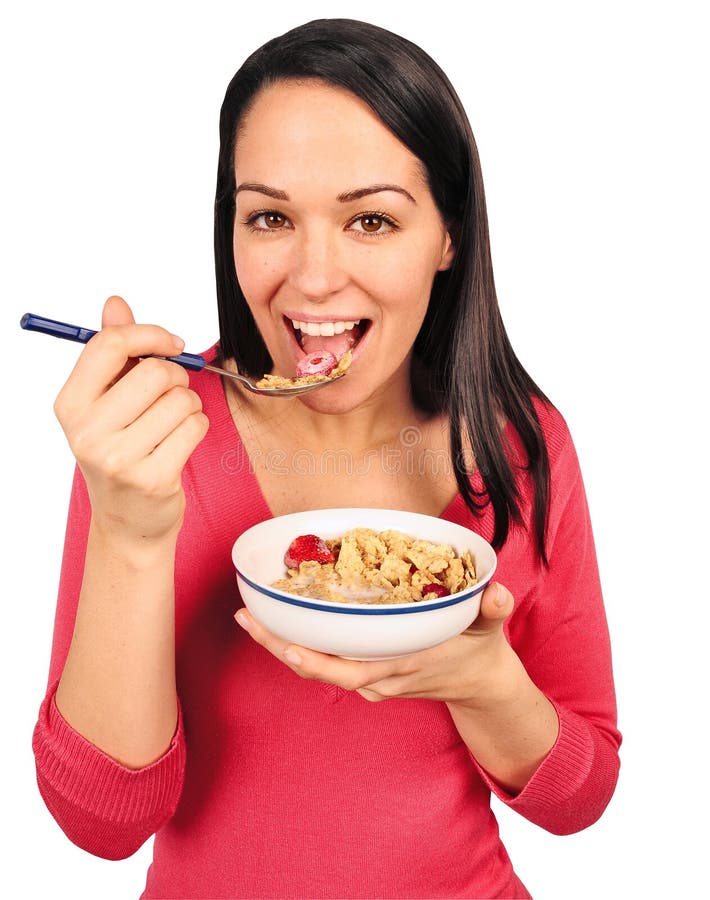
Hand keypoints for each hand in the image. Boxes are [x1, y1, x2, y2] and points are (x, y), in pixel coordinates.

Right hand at [53, 296, 209, 543]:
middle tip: (173, 391)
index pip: (110, 345)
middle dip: (176, 376)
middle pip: (154, 372)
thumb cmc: (121, 450)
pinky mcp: (152, 478)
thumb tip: (116, 303)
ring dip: (189, 404)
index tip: (171, 343)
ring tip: (174, 421)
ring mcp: (118, 459)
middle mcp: (87, 431)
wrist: (128, 519)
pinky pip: (195, 427)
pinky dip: (197, 427)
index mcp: (70, 404)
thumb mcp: (107, 402)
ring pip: (181, 400)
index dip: (149, 335)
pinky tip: (181, 441)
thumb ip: (113, 351)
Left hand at [235, 581, 517, 705]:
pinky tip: (284, 620)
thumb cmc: (479, 651)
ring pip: (319, 667)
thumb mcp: (490, 627)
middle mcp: (380, 676)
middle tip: (245, 617)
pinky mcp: (368, 675)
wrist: (480, 686)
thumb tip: (498, 592)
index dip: (318, 662)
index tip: (286, 644)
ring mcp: (371, 679)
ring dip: (283, 645)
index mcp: (403, 664)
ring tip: (252, 615)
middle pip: (319, 669)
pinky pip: (328, 662)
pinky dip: (303, 645)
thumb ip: (493, 608)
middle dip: (278, 647)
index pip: (352, 670)